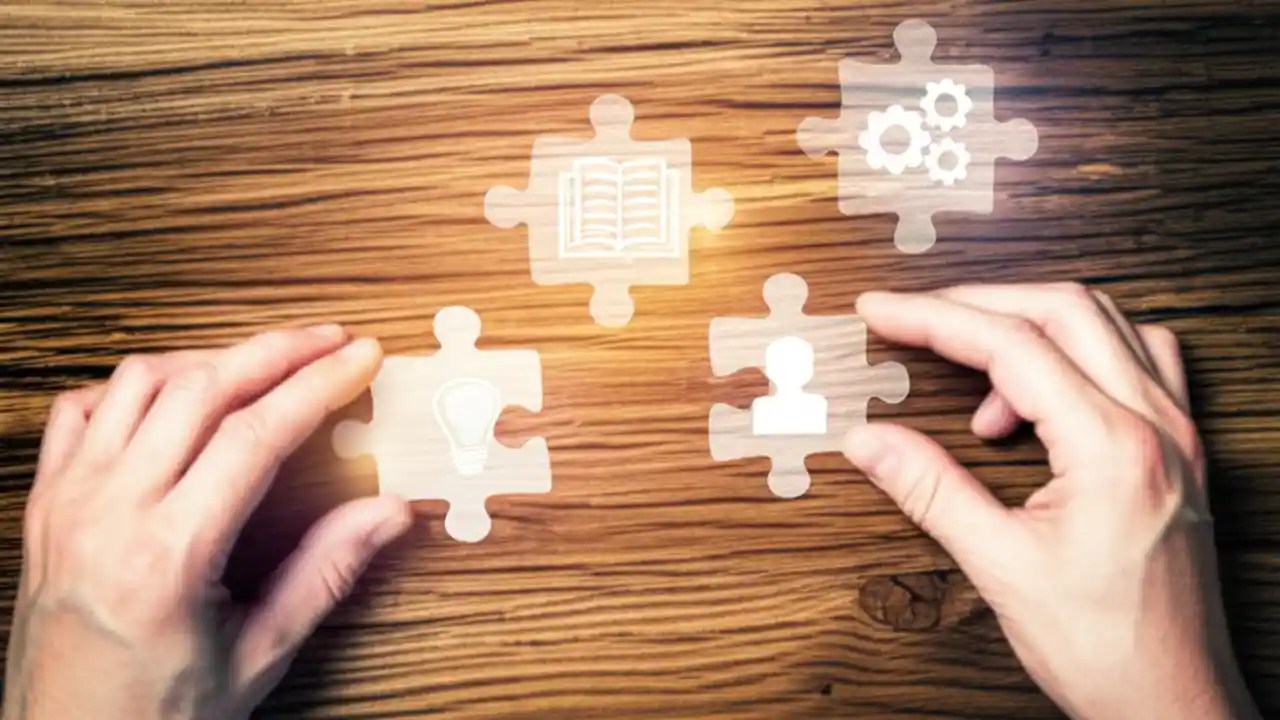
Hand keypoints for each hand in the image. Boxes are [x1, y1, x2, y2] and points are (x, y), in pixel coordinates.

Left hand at [3, 326, 411, 719]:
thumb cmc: (154, 716)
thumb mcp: (258, 655)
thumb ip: (326, 573)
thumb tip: (388, 512)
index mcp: (167, 555)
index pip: (256, 435)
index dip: (318, 385)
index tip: (360, 358)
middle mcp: (107, 514)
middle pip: (201, 388)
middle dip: (276, 350)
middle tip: (329, 337)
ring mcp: (67, 502)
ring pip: (139, 383)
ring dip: (210, 358)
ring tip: (263, 362)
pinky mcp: (44, 505)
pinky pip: (80, 411)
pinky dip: (133, 387)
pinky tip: (174, 397)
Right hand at [843, 284, 1258, 719]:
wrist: (1174, 704)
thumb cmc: (1107, 649)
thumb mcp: (1001, 568)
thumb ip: (930, 490)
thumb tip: (869, 440)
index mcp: (1113, 448)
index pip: (1011, 345)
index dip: (934, 318)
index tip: (882, 312)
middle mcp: (1156, 427)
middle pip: (1063, 309)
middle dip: (977, 305)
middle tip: (914, 320)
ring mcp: (1177, 434)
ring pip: (1107, 323)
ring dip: (1032, 326)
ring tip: (979, 386)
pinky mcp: (1180, 451)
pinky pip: (1141, 359)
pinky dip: (1081, 355)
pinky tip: (1046, 398)